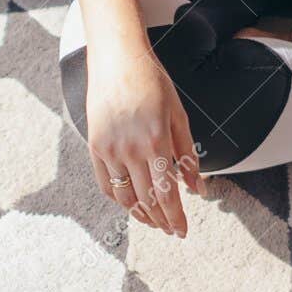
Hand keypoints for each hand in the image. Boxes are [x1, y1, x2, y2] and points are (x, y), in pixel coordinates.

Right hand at [85, 48, 202, 235]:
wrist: (118, 59)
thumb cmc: (153, 83)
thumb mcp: (179, 115)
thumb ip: (188, 154)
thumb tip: (197, 189)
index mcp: (156, 142)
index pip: (167, 194)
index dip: (176, 218)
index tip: (182, 232)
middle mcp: (130, 150)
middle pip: (147, 201)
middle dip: (162, 220)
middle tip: (172, 229)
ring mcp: (109, 150)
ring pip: (125, 198)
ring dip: (141, 214)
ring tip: (154, 220)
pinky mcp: (94, 147)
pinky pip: (106, 185)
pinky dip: (120, 199)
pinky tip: (132, 202)